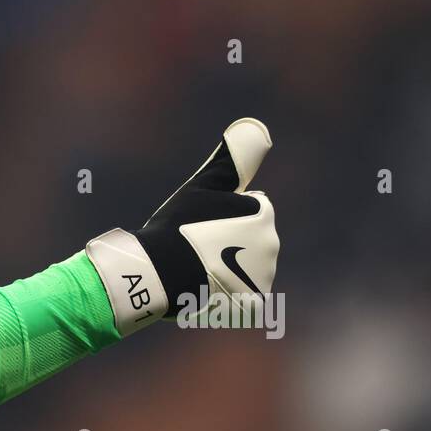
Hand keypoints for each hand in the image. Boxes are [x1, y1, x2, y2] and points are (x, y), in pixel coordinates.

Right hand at [84, 118, 278, 335]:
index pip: (247, 211)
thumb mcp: (201, 186)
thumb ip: (231, 160)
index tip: (200, 224)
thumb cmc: (177, 225)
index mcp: (263, 213)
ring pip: (245, 268)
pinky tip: (205, 287)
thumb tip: (256, 127)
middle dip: (228, 242)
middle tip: (195, 246)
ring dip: (227, 267)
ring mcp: (264, 276)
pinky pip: (242, 294)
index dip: (222, 217)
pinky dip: (227, 292)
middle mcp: (271, 245)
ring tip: (197, 267)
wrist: (159, 273)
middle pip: (248, 240)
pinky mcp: (253, 303)